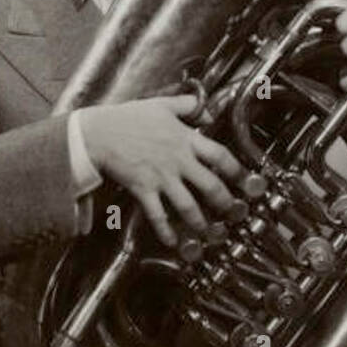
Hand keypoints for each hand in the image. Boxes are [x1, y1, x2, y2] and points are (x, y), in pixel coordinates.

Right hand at [78, 96, 243, 246]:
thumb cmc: (129, 118)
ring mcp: (161, 178)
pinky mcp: (144, 190)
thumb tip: (207, 113)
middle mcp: (178, 161)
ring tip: (209, 233)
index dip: (237, 170)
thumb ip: (188, 105)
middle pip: (210, 185)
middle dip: (225, 202)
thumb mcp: (163, 104)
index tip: (247, 180)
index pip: (219, 156)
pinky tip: (173, 242)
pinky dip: (166, 231)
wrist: (99, 133)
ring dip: (200, 222)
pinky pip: (158, 215)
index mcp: (185, 139)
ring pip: (188, 205)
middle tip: (234, 213)